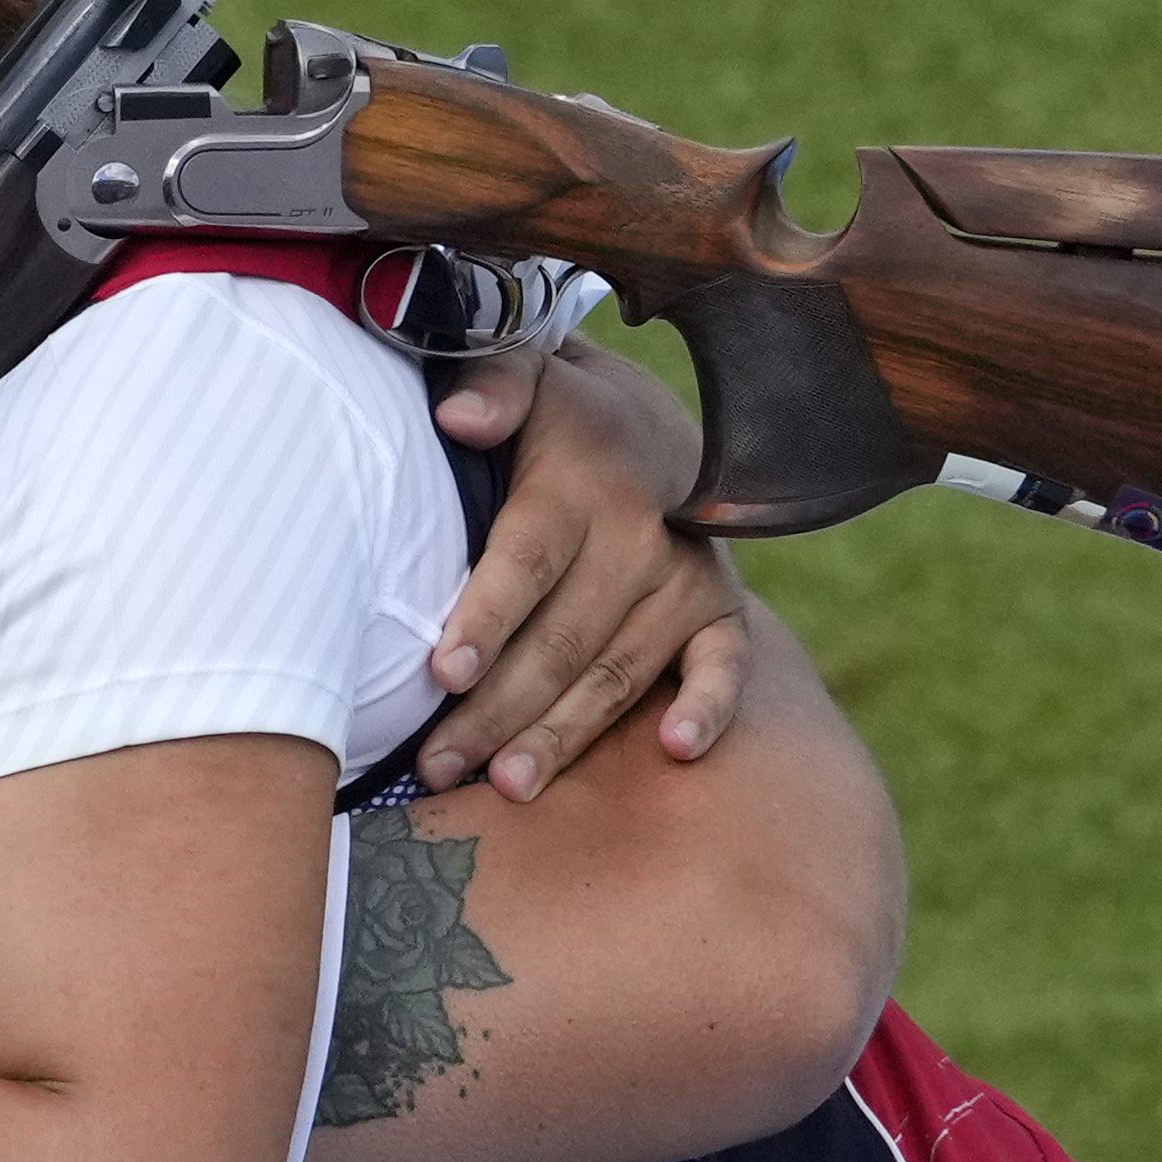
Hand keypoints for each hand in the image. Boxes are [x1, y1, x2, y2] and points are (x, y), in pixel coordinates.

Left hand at [423, 338, 750, 799]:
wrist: (651, 427)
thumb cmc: (555, 421)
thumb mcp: (522, 377)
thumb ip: (488, 386)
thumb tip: (458, 416)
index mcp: (579, 484)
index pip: (528, 558)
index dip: (487, 616)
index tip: (444, 672)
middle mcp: (639, 538)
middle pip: (562, 638)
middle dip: (497, 709)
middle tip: (438, 766)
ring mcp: (685, 581)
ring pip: (617, 673)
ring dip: (563, 735)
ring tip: (508, 785)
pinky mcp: (721, 614)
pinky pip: (724, 668)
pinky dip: (707, 709)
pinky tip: (675, 748)